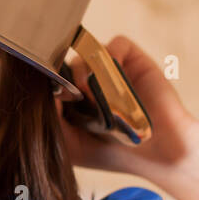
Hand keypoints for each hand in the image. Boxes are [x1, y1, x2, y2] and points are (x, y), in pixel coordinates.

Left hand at [54, 34, 198, 176]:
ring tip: (88, 95)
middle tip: (65, 94)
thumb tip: (41, 93)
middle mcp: (90, 79)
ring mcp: (111, 68)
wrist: (158, 155)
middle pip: (66, 60)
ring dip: (82, 70)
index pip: (50, 77)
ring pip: (85, 52)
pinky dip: (109, 57)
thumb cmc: (112, 153)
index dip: (46, 83)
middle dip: (61, 74)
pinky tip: (110, 81)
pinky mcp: (133, 60)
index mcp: (73, 96)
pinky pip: (116, 44)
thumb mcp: (69, 144)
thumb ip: (50, 120)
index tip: (48, 98)